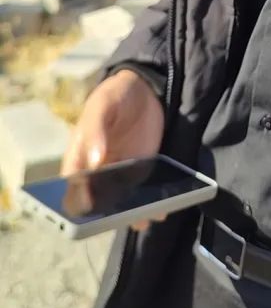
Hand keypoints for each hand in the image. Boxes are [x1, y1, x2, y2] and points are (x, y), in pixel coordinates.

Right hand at [61, 69, 165, 230]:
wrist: (145, 89)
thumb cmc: (115, 94)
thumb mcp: (102, 104)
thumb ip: (95, 129)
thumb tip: (95, 160)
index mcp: (79, 156)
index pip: (72, 186)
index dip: (79, 199)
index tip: (91, 207)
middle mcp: (97, 172)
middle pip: (98, 201)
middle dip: (108, 214)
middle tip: (123, 217)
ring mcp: (120, 175)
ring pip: (121, 202)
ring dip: (131, 213)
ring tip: (146, 218)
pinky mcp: (141, 173)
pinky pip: (143, 194)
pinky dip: (150, 204)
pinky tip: (161, 209)